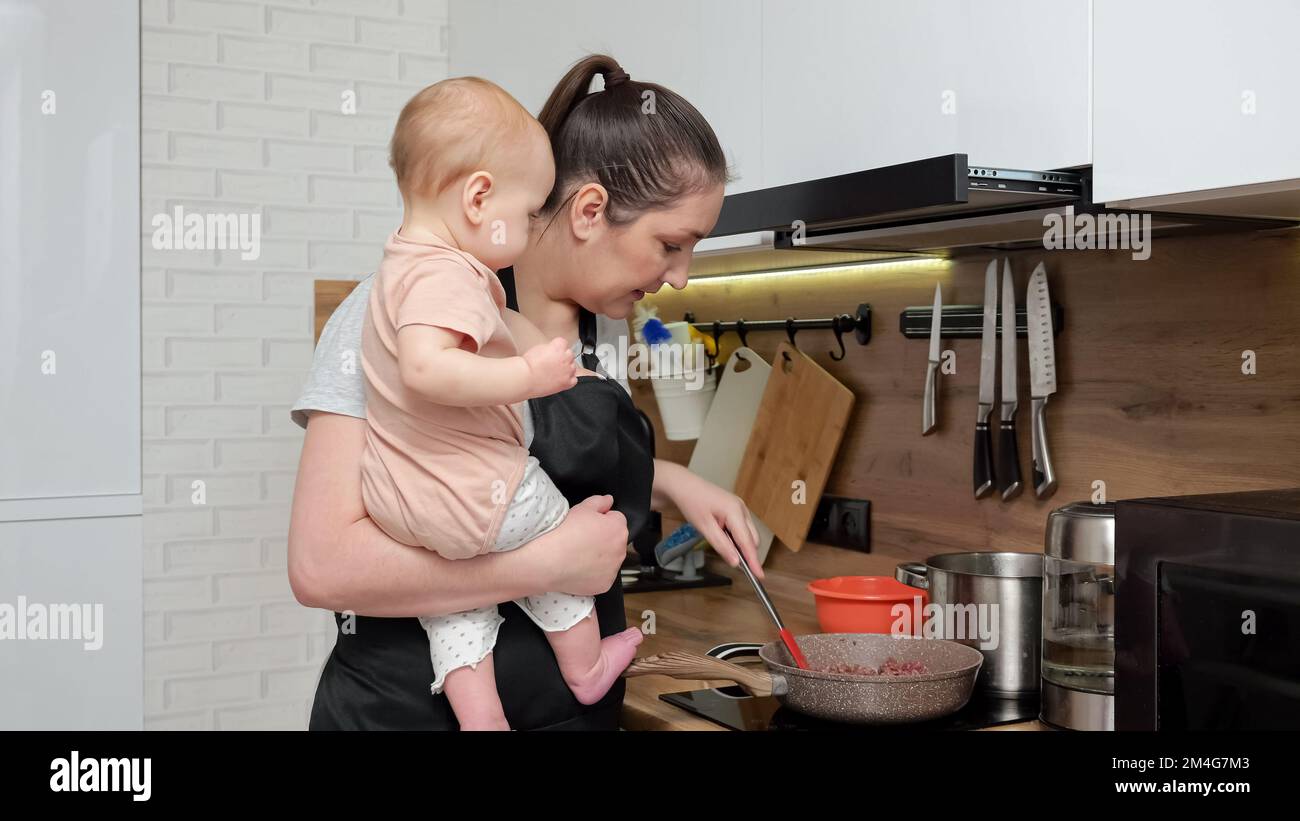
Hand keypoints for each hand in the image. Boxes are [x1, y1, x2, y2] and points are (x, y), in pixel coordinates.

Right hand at [522, 337, 577, 397]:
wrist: (525, 379)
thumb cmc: (528, 365)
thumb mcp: (539, 347)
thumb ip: (551, 347)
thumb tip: (554, 349)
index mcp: (559, 347)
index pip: (563, 342)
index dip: (557, 347)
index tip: (553, 351)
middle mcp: (566, 357)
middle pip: (569, 354)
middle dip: (562, 357)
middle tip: (552, 363)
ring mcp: (568, 370)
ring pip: (573, 366)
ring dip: (566, 368)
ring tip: (554, 372)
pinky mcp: (567, 382)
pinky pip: (574, 379)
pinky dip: (568, 380)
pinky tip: (559, 379)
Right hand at [544, 494, 627, 595]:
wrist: (549, 561)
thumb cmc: (565, 533)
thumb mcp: (582, 508)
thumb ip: (599, 502)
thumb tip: (609, 500)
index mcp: (618, 528)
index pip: (617, 520)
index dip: (602, 520)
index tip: (589, 525)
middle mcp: (621, 550)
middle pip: (615, 541)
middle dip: (603, 539)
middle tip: (582, 540)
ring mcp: (613, 569)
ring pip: (609, 560)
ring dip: (600, 557)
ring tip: (579, 555)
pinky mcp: (605, 585)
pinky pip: (602, 577)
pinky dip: (593, 574)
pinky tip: (579, 569)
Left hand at [660, 464, 763, 579]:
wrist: (683, 486)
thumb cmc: (692, 503)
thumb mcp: (705, 527)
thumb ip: (722, 546)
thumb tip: (736, 562)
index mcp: (735, 511)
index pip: (748, 542)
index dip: (753, 560)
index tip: (759, 576)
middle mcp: (741, 508)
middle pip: (752, 539)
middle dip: (746, 553)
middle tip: (733, 563)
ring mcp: (740, 508)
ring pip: (747, 534)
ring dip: (739, 545)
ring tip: (720, 544)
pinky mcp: (735, 509)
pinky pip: (741, 528)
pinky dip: (735, 537)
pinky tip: (723, 537)